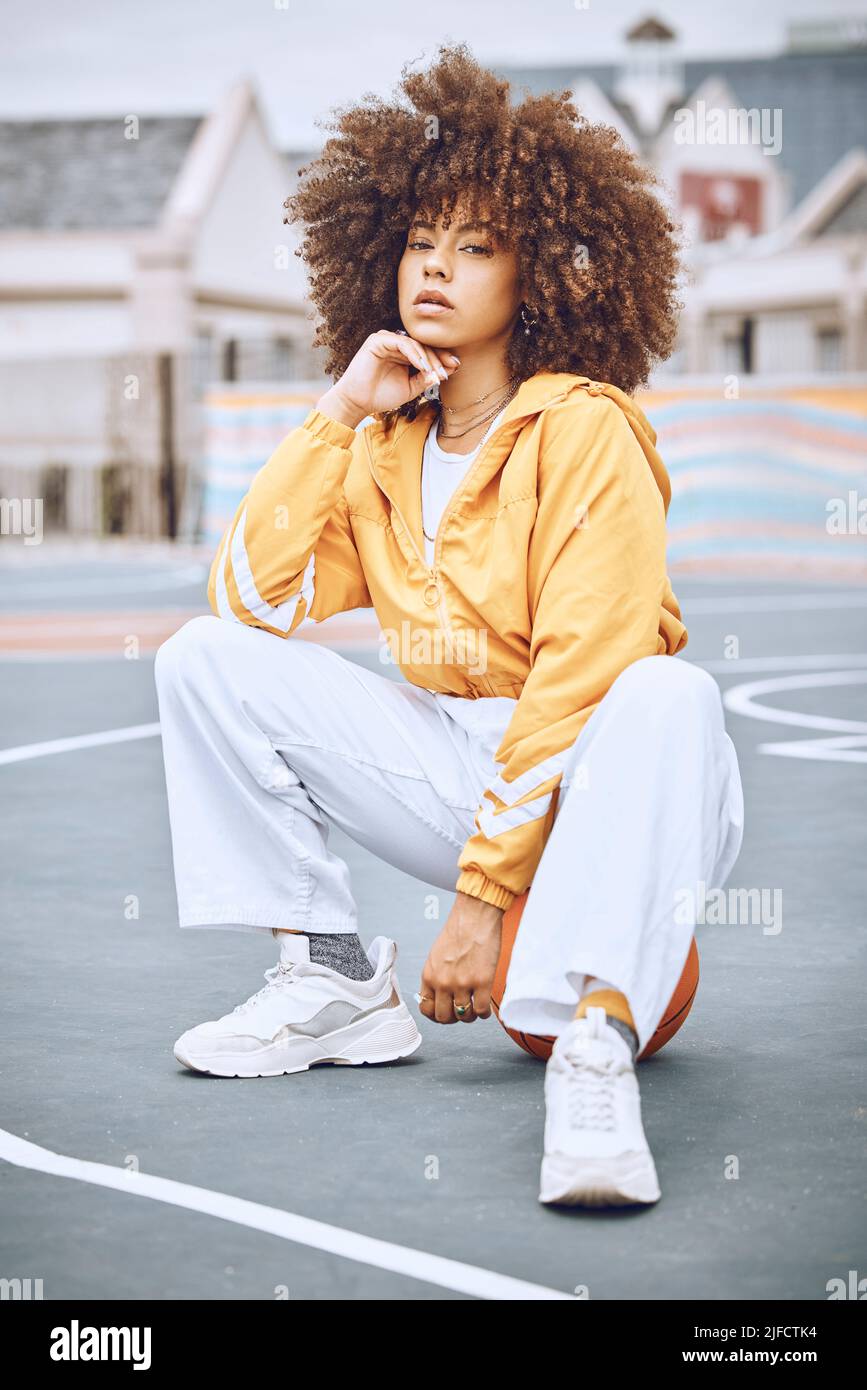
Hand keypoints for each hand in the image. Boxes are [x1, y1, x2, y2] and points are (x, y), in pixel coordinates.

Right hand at [316, 330, 460, 425]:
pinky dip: (414, 353)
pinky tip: (423, 366)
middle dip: (439, 358)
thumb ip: (426, 378)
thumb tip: (447, 371)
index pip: (428, 352)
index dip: (442, 358)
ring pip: (415, 343)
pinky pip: (402, 343)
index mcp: (405, 354)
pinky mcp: (378, 340)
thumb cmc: (382, 396)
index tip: (456, 367)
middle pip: (424, 346)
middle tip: (449, 370)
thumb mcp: (411, 388)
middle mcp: (397, 345)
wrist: (359, 402)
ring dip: (428, 357)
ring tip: (436, 372)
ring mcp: (388, 340)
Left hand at [418, 891, 503, 1023]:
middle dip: (454, 1018)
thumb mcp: (436, 955)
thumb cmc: (459, 931)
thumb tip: (438, 995)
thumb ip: (435, 976)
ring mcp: (462, 983)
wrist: (475, 916)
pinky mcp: (482, 982)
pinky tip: (485, 1006)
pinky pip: (481, 1011)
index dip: (436, 1015)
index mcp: (429, 975)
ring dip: (470, 1016)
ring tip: (475, 1007)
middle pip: (444, 1017)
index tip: (445, 1013)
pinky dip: (484, 1013)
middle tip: (461, 1012)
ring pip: (464, 1017)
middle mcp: (443, 982)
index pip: (426, 1009)